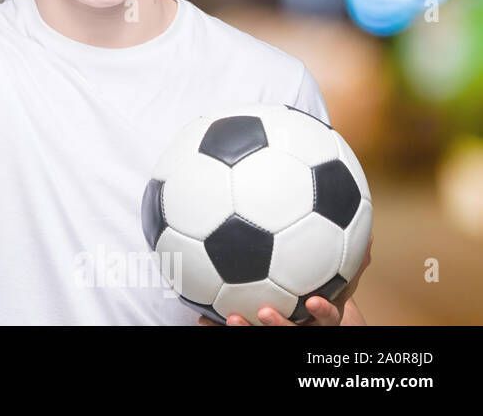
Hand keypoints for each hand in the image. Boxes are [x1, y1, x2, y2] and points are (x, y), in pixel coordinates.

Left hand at [198, 232, 371, 325]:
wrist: (319, 332)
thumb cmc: (328, 302)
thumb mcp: (343, 287)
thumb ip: (353, 264)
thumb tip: (370, 234)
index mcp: (324, 321)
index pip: (328, 319)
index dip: (323, 311)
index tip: (315, 301)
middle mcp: (303, 331)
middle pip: (294, 334)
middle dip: (279, 326)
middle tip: (263, 311)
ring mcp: (284, 334)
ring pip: (265, 338)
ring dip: (246, 330)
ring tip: (231, 318)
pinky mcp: (261, 335)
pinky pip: (242, 335)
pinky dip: (219, 327)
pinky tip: (202, 318)